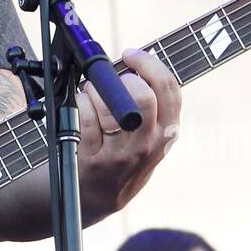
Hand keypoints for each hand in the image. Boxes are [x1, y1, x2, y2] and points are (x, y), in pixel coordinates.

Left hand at [78, 48, 181, 212]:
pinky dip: (81, 102)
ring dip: (95, 89)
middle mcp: (148, 144)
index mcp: (167, 132)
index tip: (132, 55)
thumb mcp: (152, 137)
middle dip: (123, 78)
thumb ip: (153, 106)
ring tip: (92, 90)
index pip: (169, 90)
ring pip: (109, 106)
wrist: (101, 196)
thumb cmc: (127, 156)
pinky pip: (86, 118)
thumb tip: (136, 66)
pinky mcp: (94, 158)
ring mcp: (121, 154)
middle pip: (143, 96)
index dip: (150, 64)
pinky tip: (83, 103)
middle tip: (113, 77)